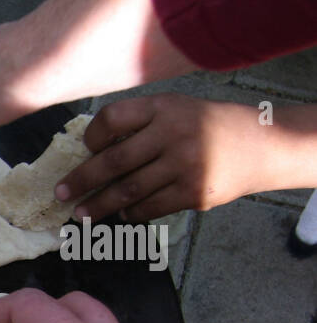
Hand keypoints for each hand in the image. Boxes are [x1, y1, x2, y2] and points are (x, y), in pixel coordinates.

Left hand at [57, 95, 267, 221]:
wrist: (262, 146)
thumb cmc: (208, 127)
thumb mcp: (177, 110)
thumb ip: (141, 125)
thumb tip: (90, 154)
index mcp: (164, 107)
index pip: (112, 119)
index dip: (92, 137)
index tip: (84, 149)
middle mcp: (173, 133)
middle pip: (113, 161)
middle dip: (81, 181)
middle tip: (60, 194)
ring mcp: (184, 164)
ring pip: (128, 191)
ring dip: (99, 206)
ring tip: (80, 215)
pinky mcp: (193, 192)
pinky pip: (149, 207)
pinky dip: (130, 213)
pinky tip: (121, 214)